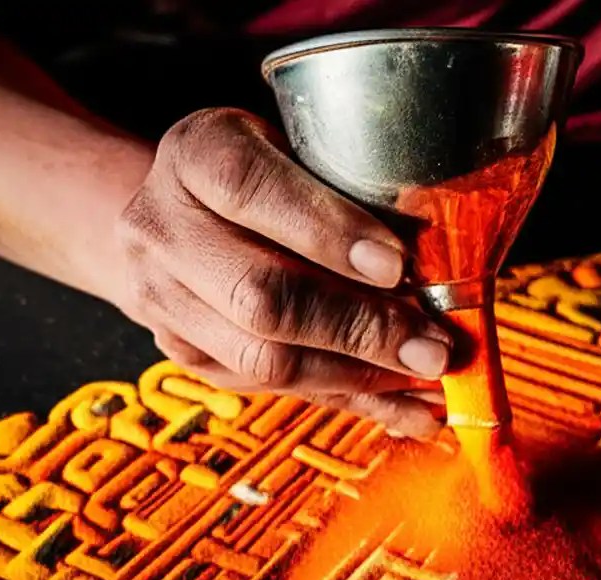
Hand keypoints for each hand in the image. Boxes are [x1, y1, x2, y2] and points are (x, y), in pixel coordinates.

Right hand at [112, 108, 448, 437]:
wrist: (177, 212)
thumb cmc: (268, 172)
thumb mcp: (298, 148)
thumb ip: (350, 190)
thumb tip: (438, 261)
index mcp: (196, 154)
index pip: (250, 189)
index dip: (326, 230)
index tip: (396, 265)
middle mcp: (162, 228)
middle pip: (261, 294)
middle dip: (359, 327)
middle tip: (434, 348)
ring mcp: (162, 299)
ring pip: (262, 357)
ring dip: (358, 375)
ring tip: (430, 380)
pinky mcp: (183, 354)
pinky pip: (274, 389)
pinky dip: (350, 399)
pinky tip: (409, 409)